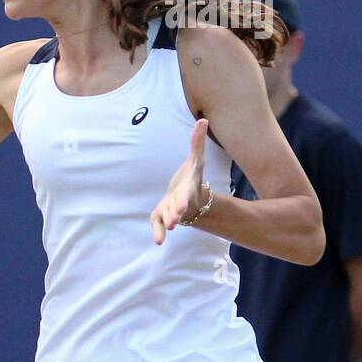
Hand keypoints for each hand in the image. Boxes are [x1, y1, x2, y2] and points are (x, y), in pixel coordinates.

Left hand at [149, 118, 210, 244]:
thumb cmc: (191, 179)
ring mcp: (171, 209)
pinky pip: (158, 223)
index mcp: (189, 187)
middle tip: (174, 219)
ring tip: (168, 228)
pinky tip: (158, 241)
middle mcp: (181, 200)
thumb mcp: (195, 160)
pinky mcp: (162, 215)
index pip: (188, 191)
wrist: (191, 199)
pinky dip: (158, 232)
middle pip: (179, 206)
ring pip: (168, 216)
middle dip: (177, 211)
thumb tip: (203, 119)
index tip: (183, 203)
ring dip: (167, 222)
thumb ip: (197, 142)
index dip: (185, 197)